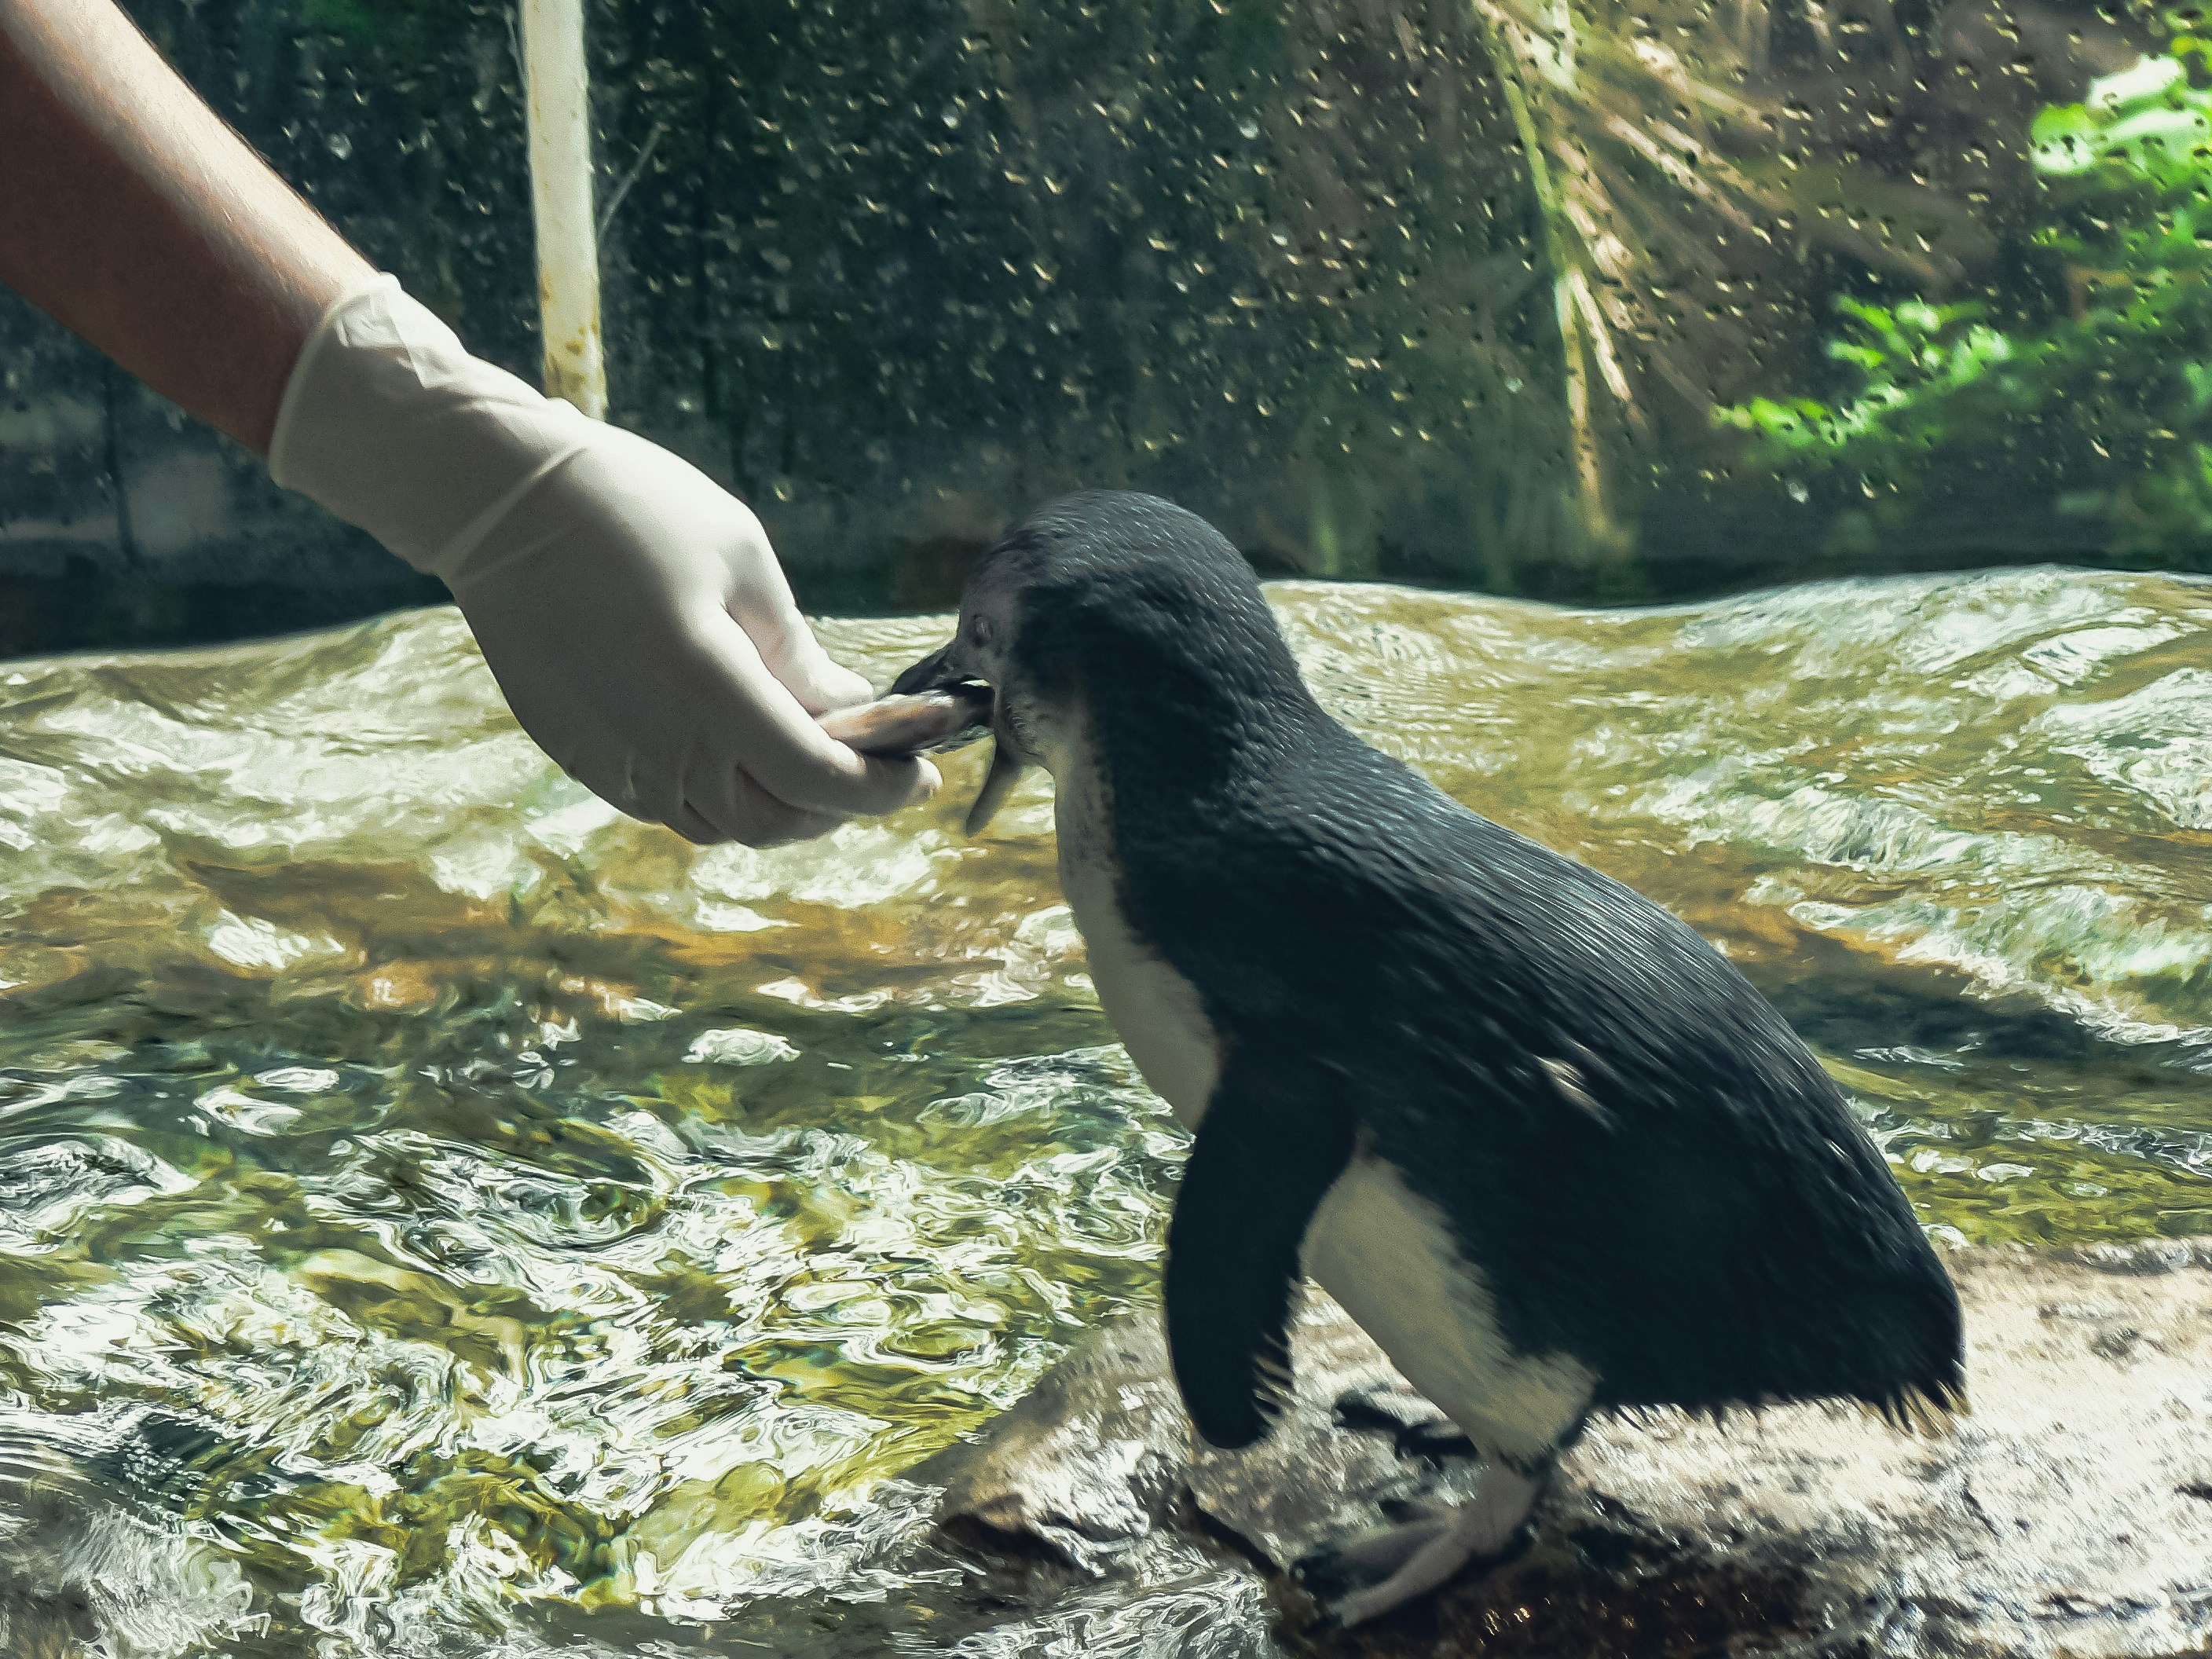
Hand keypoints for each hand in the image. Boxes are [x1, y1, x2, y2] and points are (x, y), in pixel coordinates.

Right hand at [269, 277, 935, 844]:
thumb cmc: (630, 509)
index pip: (818, 782)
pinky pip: (665, 805)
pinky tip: (736, 748)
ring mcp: (611, 760)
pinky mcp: (578, 754)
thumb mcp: (743, 563)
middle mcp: (658, 748)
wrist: (496, 502)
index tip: (918, 772)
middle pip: (773, 823)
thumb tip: (846, 709)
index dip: (880, 789)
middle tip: (874, 769)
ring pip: (717, 826)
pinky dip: (717, 795)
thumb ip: (799, 653)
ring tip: (811, 759)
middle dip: (835, 808)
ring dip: (775, 808)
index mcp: (709, 696)